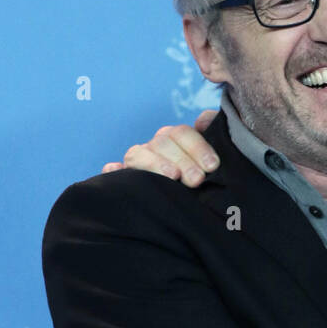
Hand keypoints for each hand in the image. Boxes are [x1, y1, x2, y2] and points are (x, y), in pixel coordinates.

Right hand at [101, 109, 219, 183]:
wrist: (189, 206)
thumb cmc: (204, 175)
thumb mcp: (213, 156)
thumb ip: (213, 130)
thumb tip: (204, 121)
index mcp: (174, 138)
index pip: (182, 133)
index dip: (197, 147)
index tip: (212, 165)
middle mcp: (154, 147)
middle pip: (162, 143)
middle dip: (182, 160)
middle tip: (197, 180)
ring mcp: (137, 162)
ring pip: (137, 154)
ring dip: (154, 164)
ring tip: (172, 176)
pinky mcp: (123, 179)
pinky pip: (113, 171)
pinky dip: (113, 170)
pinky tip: (115, 170)